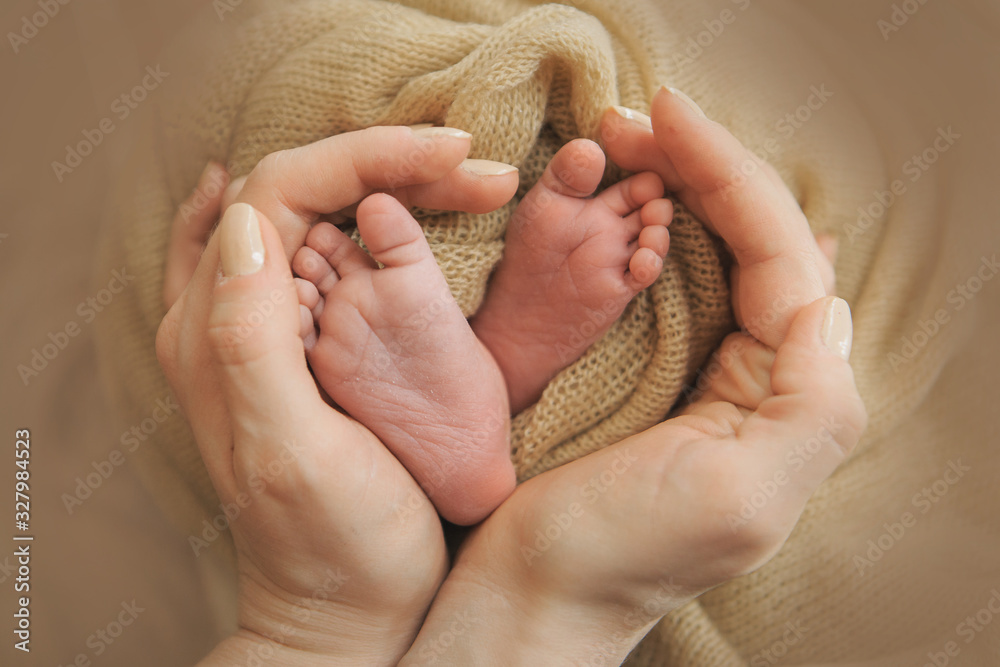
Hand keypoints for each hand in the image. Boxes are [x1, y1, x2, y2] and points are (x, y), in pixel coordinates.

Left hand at [155, 127, 518, 664]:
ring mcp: (261, 330)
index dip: (366, 158)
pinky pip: (304, 251)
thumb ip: (250, 338)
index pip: (278, 194)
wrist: (348, 608)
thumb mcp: (292, 450)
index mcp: (220, 331)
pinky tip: (357, 199)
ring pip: (309, 212)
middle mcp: (226, 317)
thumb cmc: (333, 543)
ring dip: (384, 179)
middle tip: (477, 165)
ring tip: (460, 174)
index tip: (455, 159)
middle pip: (296, 191)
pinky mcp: (298, 349)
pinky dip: (345, 211)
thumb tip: (242, 217)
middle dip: (388, 162)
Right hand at [401, 88, 865, 665]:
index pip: (782, 255)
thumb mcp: (737, 495)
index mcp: (794, 397)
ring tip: (622, 141)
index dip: (732, 175)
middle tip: (632, 118)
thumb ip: (812, 401)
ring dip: (674, 186)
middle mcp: (763, 375)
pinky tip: (634, 196)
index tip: (669, 118)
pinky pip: (667, 278)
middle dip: (700, 167)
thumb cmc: (619, 554)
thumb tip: (828, 298)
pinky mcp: (651, 372)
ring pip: (710, 249)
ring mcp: (705, 370)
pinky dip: (648, 227)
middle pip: (751, 239)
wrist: (531, 592)